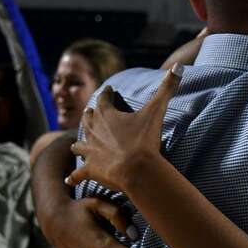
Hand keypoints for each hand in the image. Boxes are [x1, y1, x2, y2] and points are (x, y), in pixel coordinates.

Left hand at [67, 65, 182, 195]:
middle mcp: (93, 130)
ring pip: (78, 146)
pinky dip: (74, 177)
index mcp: (106, 114)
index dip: (106, 93)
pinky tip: (69, 180)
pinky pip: (78, 174)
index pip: (103, 98)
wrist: (136, 169)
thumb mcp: (156, 111)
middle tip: (91, 113)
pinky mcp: (90, 170)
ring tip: (76, 146)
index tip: (108, 89)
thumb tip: (178, 66)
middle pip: (87, 119)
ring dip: (79, 145)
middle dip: (90, 116)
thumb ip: (166, 88)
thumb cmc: (144, 139)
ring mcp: (89, 151)